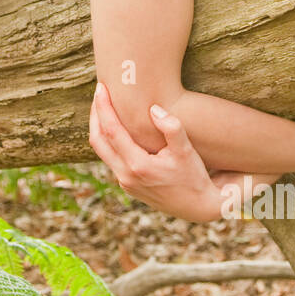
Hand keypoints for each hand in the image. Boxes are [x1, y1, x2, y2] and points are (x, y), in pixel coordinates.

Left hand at [88, 81, 279, 223]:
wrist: (199, 208)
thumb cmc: (194, 177)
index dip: (103, 107)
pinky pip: (111, 159)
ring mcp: (125, 183)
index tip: (101, 88)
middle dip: (95, 115)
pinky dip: (109, 141)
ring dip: (99, 128)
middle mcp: (126, 176)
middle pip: (97, 141)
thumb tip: (153, 108)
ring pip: (102, 151)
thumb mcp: (187, 151)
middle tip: (99, 93)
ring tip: (104, 107)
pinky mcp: (128, 186)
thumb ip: (171, 128)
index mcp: (137, 166)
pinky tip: (117, 128)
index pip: (111, 131)